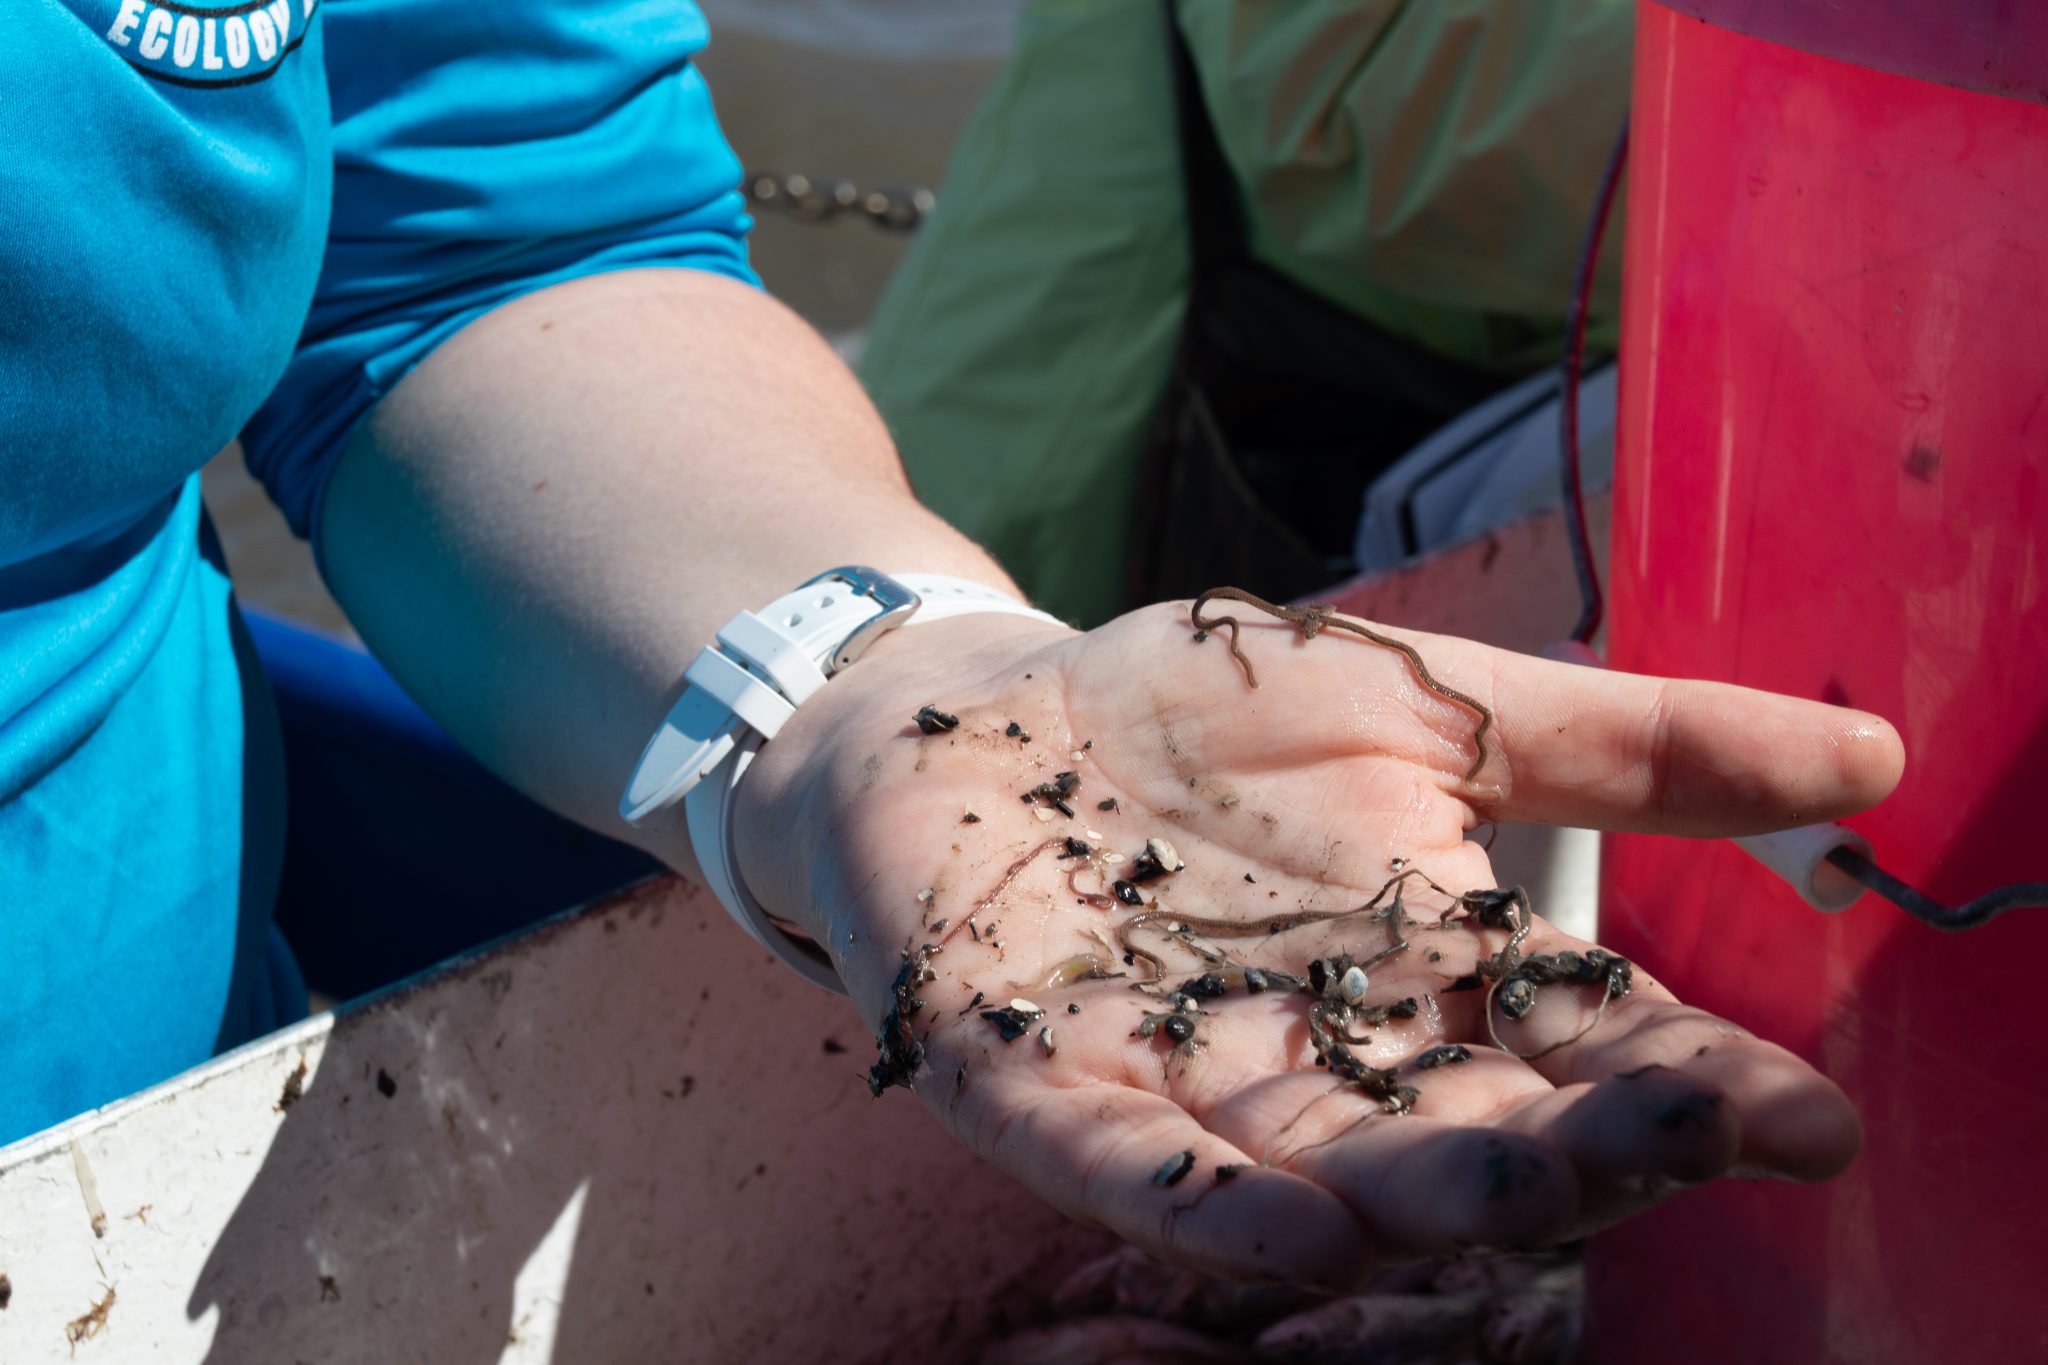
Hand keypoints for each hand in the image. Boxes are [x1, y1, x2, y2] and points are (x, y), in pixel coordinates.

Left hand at [733, 600, 1902, 1287]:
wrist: (986, 706)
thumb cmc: (1212, 713)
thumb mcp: (1436, 701)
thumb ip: (1625, 739)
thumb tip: (1871, 756)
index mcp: (1433, 967)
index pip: (1585, 1046)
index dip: (1690, 1085)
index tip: (1806, 1122)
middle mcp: (1325, 1047)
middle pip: (1461, 1127)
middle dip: (1555, 1148)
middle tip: (1655, 1148)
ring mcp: (1175, 1070)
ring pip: (1308, 1163)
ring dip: (1398, 1190)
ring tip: (1499, 1198)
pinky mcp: (1033, 1067)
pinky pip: (1117, 1153)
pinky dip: (1190, 1195)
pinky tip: (1279, 1229)